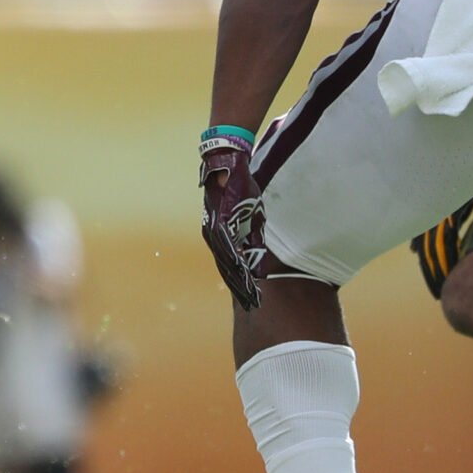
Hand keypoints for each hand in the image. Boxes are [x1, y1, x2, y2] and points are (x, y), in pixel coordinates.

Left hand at [200, 137, 267, 310]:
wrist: (228, 168)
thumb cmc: (240, 193)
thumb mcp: (251, 219)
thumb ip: (253, 240)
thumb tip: (258, 262)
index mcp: (220, 237)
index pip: (230, 266)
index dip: (240, 284)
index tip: (250, 300)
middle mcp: (213, 237)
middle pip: (227, 268)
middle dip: (239, 287)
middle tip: (250, 305)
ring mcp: (214, 229)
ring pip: (226, 260)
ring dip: (238, 278)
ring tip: (249, 293)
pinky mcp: (220, 221)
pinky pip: (228, 244)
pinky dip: (236, 259)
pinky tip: (244, 271)